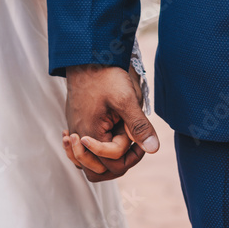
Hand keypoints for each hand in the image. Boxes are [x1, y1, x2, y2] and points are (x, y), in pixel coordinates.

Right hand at [62, 64, 159, 182]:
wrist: (86, 57)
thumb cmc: (105, 76)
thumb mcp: (126, 100)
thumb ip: (139, 126)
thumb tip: (153, 149)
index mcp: (90, 134)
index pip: (112, 164)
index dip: (131, 154)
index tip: (138, 136)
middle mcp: (79, 137)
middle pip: (97, 170)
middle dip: (118, 161)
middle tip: (132, 141)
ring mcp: (75, 131)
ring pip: (88, 162)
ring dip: (106, 157)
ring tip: (120, 139)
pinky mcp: (76, 123)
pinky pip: (82, 149)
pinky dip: (93, 149)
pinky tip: (106, 136)